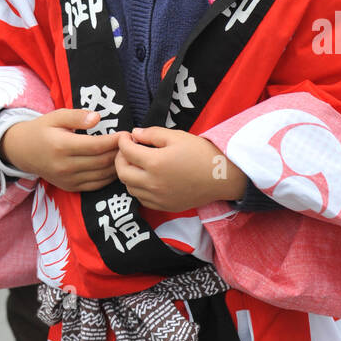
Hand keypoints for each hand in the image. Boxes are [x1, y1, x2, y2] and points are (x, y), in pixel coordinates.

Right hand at [0, 109, 119, 192]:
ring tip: (127, 154)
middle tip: (132, 143)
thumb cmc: (42, 129)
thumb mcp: (56, 115)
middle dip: (120, 153)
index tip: (127, 133)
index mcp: (62, 146)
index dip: (115, 141)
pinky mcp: (70, 187)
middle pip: (101, 161)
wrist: (22, 151)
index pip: (96, 146)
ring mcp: (68, 179)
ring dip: (117, 166)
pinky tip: (116, 167)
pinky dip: (109, 177)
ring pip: (101, 175)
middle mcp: (65, 166)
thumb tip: (97, 118)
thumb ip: (77, 115)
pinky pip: (95, 185)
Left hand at [115, 127, 246, 211]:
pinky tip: (146, 178)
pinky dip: (138, 188)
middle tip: (127, 149)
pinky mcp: (164, 206)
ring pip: (129, 188)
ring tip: (136, 163)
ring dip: (128, 174)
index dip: (123, 141)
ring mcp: (158, 197)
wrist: (221, 177)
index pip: (126, 151)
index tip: (126, 136)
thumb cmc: (200, 153)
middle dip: (120, 158)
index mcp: (155, 163)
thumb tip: (135, 133)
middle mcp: (153, 183)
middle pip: (122, 172)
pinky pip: (141, 199)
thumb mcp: (177, 136)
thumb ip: (152, 134)